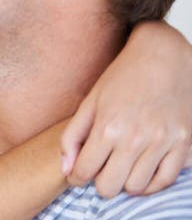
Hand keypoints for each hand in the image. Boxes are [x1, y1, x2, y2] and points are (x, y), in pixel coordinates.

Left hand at [60, 21, 191, 197]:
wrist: (162, 58)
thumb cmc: (121, 78)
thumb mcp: (89, 102)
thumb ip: (72, 137)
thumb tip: (66, 169)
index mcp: (108, 127)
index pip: (84, 172)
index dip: (76, 176)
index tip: (77, 173)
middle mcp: (135, 139)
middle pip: (109, 187)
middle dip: (99, 182)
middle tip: (100, 168)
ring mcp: (161, 143)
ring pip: (136, 188)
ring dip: (124, 182)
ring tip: (120, 166)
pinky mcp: (183, 144)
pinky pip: (165, 181)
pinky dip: (151, 183)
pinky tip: (140, 170)